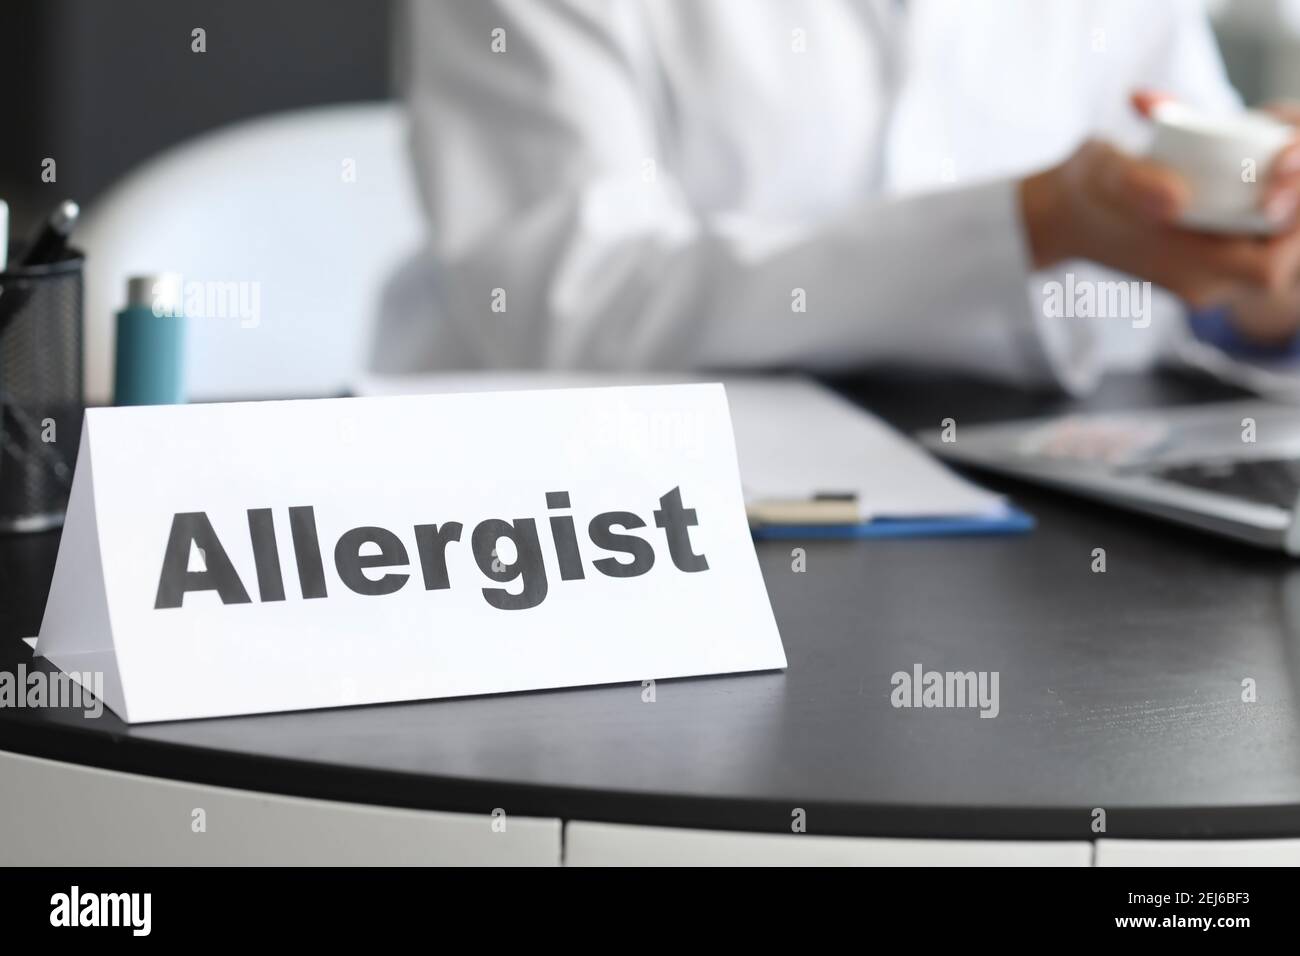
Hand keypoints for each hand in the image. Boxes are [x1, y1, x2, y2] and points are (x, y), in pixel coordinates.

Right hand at [1020, 92, 1299, 308]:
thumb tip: (1175, 200)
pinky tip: (1251, 188)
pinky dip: (1260, 222)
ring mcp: (1201, 281)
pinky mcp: (1199, 270)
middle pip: (1279, 262)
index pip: (1272, 266)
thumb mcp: (1104, 172)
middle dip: (1292, 217)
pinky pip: (1251, 252)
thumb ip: (1134, 183)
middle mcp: (1201, 285)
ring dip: (1280, 219)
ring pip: (1269, 257)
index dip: (1293, 228)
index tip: (1284, 180)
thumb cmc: (1084, 189)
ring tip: (1271, 176)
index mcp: (1186, 268)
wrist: (1058, 218)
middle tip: (1284, 172)